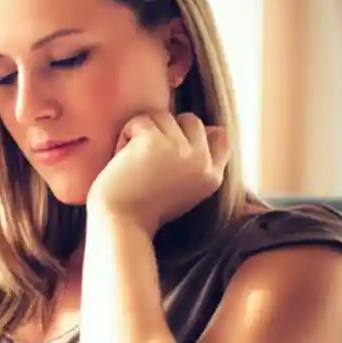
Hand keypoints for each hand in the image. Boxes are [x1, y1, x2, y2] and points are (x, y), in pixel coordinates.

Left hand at [86, 112, 230, 235]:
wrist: (120, 225)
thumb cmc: (142, 210)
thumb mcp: (184, 189)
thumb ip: (198, 163)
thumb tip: (213, 128)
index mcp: (212, 178)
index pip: (221, 137)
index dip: (197, 134)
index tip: (172, 151)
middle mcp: (202, 163)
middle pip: (190, 120)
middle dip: (165, 131)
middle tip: (146, 159)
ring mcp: (181, 151)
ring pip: (163, 117)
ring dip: (142, 134)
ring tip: (133, 163)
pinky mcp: (155, 143)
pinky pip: (139, 121)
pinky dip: (125, 137)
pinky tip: (121, 161)